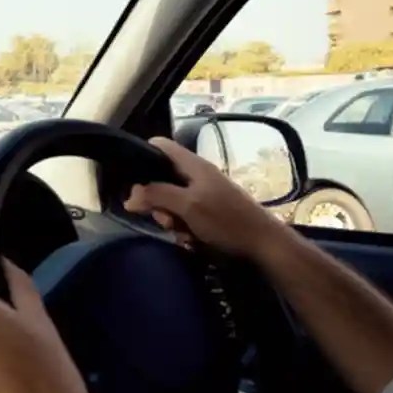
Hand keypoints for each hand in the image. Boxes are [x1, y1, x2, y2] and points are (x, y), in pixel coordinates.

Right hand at [124, 136, 290, 260]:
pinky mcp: (209, 213)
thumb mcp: (188, 206)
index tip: (132, 181)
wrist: (263, 245)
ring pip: (171, 202)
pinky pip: (185, 217)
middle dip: (156, 201)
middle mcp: (197, 176)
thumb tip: (128, 196)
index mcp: (193, 165)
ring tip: (183, 232)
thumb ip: (157, 195)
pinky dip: (184, 228)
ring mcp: (204, 195)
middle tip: (165, 218)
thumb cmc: (226, 220)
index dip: (143, 157)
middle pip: (161, 179)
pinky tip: (192, 240)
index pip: (160, 146)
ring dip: (171, 219)